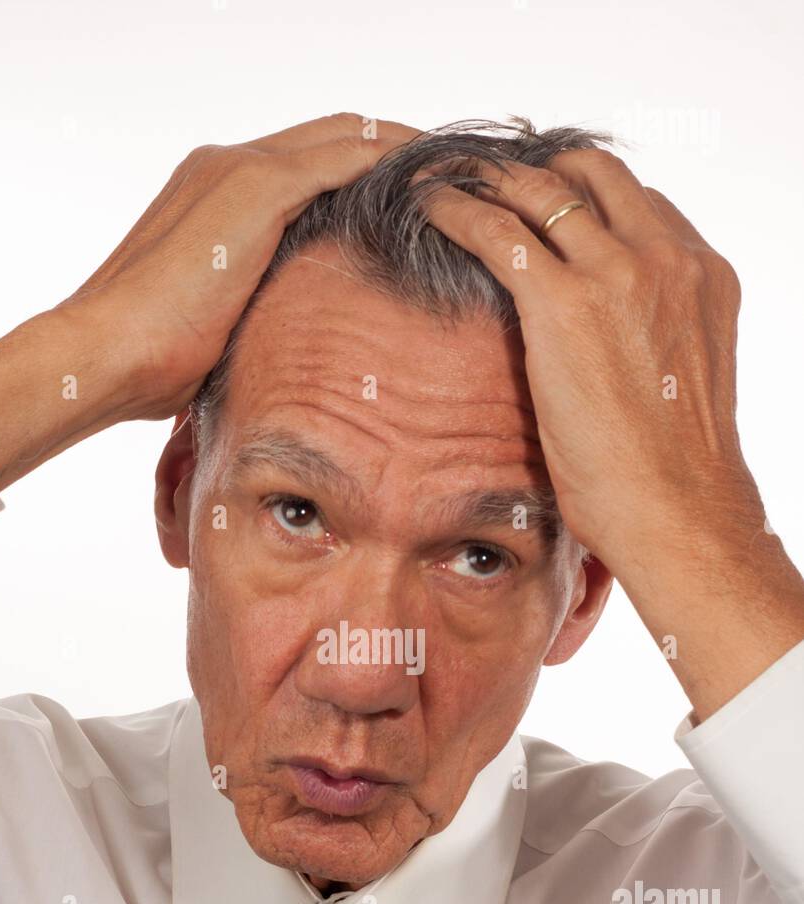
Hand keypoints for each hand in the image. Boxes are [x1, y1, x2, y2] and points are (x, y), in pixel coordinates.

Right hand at [65, 113, 421, 420]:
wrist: (105, 354)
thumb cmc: (148, 364)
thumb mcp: (218, 328)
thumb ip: (256, 311)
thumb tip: (294, 349)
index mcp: (214, 192)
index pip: (307, 164)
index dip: (362, 173)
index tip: (410, 200)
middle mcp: (227, 165)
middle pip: (334, 135)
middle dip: (395, 151)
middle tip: (453, 177)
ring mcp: (240, 169)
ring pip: (347, 135)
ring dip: (406, 150)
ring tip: (460, 173)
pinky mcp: (255, 187)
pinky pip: (348, 156)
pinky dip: (396, 161)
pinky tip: (437, 180)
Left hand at [418, 151, 803, 719]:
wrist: (677, 509)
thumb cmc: (671, 469)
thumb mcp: (677, 376)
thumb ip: (650, 333)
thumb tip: (606, 343)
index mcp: (701, 272)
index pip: (636, 200)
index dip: (583, 192)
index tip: (544, 198)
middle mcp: (666, 256)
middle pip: (592, 174)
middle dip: (536, 168)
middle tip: (487, 172)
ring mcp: (618, 273)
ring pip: (542, 190)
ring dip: (490, 177)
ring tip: (447, 176)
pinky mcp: (565, 302)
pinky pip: (499, 231)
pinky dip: (458, 209)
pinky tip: (429, 207)